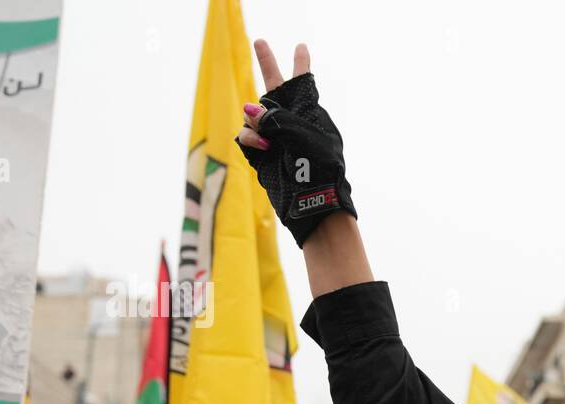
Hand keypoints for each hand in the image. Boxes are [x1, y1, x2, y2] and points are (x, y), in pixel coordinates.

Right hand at [237, 40, 355, 246]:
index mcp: (309, 115)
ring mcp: (274, 136)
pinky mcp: (259, 151)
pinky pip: (246, 134)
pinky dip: (251, 137)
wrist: (312, 201)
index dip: (301, 64)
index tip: (301, 46)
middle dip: (267, 63)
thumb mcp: (303, 135)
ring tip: (268, 138)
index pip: (304, 84)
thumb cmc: (318, 167)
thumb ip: (278, 118)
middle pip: (275, 88)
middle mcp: (290, 122)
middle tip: (259, 41)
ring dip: (256, 119)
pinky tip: (262, 145)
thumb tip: (249, 110)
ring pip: (253, 114)